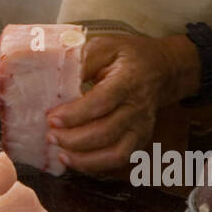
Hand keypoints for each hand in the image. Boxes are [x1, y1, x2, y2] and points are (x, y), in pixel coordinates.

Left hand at [46, 32, 199, 178]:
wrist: (161, 70)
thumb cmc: (127, 56)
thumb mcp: (104, 46)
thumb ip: (82, 61)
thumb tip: (56, 80)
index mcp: (129, 79)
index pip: (102, 101)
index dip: (75, 114)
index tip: (52, 118)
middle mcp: (138, 107)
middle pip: (106, 132)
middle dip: (74, 139)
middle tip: (50, 136)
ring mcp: (142, 127)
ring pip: (115, 153)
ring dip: (84, 159)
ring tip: (60, 153)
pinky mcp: (140, 140)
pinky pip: (118, 160)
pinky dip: (95, 165)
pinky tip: (74, 159)